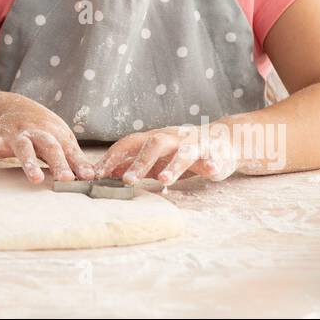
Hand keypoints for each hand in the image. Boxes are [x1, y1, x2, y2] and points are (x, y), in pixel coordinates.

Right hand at [0, 94, 94, 183]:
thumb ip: (74, 158)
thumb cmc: (42, 128)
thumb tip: (92, 177)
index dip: (78, 164)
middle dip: (58, 162)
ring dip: (29, 163)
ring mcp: (18, 134)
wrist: (11, 106)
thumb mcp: (60, 139)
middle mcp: (38, 133)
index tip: (88, 178)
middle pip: (50, 148)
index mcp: (56, 134)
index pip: (69, 151)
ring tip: (36, 178)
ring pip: (24, 148)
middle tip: (66, 178)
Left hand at [95, 122, 238, 185]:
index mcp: (155, 138)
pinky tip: (210, 170)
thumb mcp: (157, 157)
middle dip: (140, 162)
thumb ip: (134, 162)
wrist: (223, 141)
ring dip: (173, 166)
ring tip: (164, 180)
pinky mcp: (216, 154)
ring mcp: (195, 145)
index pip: (129, 144)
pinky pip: (214, 158)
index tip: (96, 174)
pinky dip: (212, 164)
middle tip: (127, 180)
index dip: (113, 157)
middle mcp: (173, 138)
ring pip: (183, 153)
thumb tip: (107, 170)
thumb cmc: (184, 152)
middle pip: (154, 145)